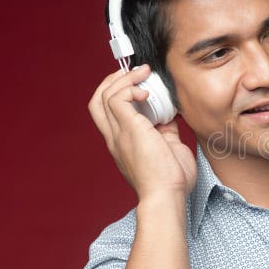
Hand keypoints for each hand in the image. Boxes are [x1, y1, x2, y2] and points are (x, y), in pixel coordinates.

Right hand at [88, 64, 196, 200]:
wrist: (167, 196)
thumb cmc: (171, 180)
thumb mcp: (169, 147)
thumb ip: (166, 130)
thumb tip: (170, 115)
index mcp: (123, 142)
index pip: (109, 112)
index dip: (119, 93)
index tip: (140, 85)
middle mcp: (116, 137)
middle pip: (97, 100)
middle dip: (113, 80)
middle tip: (136, 73)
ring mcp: (119, 133)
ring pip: (104, 95)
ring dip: (123, 79)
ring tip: (143, 73)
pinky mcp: (128, 129)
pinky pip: (117, 98)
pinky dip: (130, 88)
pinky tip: (146, 92)